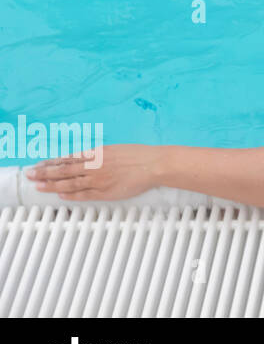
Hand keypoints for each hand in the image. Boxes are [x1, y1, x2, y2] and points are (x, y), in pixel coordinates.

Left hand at [26, 145, 163, 201]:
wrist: (154, 164)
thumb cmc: (139, 155)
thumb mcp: (115, 149)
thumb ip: (97, 155)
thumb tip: (83, 158)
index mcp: (97, 153)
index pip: (68, 158)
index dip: (52, 162)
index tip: (40, 164)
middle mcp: (95, 165)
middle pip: (64, 170)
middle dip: (44, 172)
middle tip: (30, 174)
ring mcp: (99, 179)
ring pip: (70, 182)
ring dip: (52, 184)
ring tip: (39, 186)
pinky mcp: (106, 191)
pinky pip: (84, 194)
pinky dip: (71, 194)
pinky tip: (61, 194)